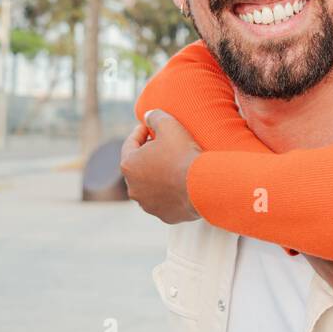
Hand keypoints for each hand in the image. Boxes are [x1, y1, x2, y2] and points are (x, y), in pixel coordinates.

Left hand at [120, 109, 200, 223]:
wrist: (203, 186)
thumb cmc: (183, 155)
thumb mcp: (169, 126)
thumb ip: (155, 117)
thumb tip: (148, 116)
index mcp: (129, 165)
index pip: (130, 144)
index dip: (140, 132)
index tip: (149, 126)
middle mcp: (133, 188)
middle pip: (139, 166)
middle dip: (148, 155)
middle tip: (163, 145)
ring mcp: (148, 204)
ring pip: (150, 186)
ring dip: (158, 175)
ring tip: (173, 165)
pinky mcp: (164, 215)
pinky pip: (165, 200)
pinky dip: (170, 192)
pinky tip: (181, 183)